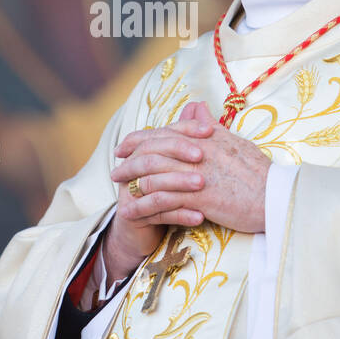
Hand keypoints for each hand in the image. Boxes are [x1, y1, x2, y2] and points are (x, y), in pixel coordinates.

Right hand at [103, 112, 214, 281]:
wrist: (148, 233)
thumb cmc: (171, 194)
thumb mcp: (183, 164)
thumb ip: (189, 137)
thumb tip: (199, 104)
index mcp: (143, 152)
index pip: (161, 134)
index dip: (183, 129)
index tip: (209, 130)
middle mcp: (132, 169)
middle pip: (151, 154)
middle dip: (177, 152)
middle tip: (202, 155)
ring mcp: (129, 193)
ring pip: (152, 183)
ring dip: (178, 183)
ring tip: (202, 184)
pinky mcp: (133, 216)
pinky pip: (156, 213)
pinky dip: (180, 214)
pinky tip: (200, 216)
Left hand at [111, 100, 269, 234]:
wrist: (277, 196)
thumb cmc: (259, 173)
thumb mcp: (233, 141)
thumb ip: (210, 126)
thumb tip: (196, 106)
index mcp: (204, 136)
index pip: (163, 133)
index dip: (140, 139)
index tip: (126, 146)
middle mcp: (197, 151)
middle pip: (152, 152)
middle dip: (130, 160)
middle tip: (115, 168)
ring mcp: (196, 174)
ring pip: (153, 175)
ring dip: (132, 182)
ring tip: (119, 190)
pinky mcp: (199, 197)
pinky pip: (163, 200)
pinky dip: (145, 204)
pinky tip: (133, 210)